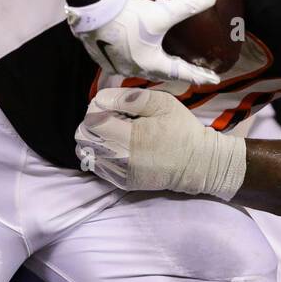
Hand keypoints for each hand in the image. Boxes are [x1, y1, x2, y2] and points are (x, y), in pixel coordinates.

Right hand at [66, 0, 220, 84]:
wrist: (91, 7)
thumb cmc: (127, 15)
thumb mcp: (161, 11)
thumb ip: (187, 5)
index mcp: (149, 62)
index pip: (180, 73)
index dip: (198, 75)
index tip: (212, 80)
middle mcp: (131, 68)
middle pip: (159, 73)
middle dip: (174, 72)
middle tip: (188, 69)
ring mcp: (114, 63)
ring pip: (139, 68)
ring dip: (152, 65)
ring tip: (161, 60)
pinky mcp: (101, 55)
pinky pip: (121, 61)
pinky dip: (133, 58)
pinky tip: (133, 51)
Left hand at [75, 87, 245, 198]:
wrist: (197, 163)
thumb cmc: (181, 129)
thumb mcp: (161, 103)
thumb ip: (128, 98)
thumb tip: (101, 99)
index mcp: (127, 138)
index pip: (91, 120)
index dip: (98, 108)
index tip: (114, 106)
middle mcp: (118, 160)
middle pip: (82, 138)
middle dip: (93, 123)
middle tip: (114, 117)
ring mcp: (118, 174)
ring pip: (86, 153)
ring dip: (95, 138)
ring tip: (116, 132)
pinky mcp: (120, 183)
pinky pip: (97, 165)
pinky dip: (101, 152)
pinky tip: (119, 145)